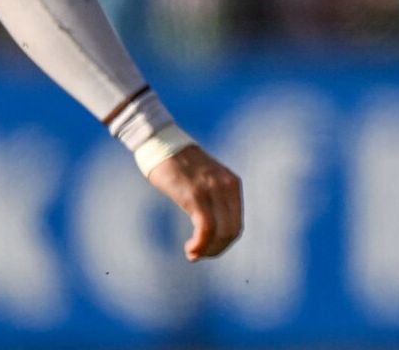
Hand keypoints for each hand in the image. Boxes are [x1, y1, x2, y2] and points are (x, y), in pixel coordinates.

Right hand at [145, 144, 243, 260]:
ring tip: (192, 254)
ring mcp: (212, 191)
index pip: (236, 224)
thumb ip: (212, 197)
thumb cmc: (178, 165)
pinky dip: (200, 244)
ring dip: (207, 250)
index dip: (223, 243)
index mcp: (232, 184)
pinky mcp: (195, 195)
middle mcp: (227, 187)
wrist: (161, 143)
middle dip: (216, 250)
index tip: (205, 250)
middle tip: (197, 255)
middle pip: (231, 231)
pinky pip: (206, 228)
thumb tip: (209, 224)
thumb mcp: (203, 180)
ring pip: (221, 232)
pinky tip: (190, 249)